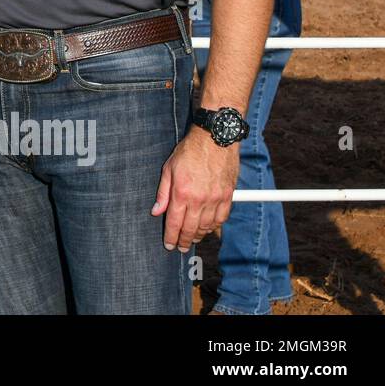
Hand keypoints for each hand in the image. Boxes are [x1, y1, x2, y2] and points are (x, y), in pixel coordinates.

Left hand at [152, 127, 239, 251]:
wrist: (215, 139)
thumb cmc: (190, 151)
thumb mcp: (168, 169)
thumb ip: (163, 193)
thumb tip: (156, 211)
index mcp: (182, 193)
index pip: (174, 223)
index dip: (171, 237)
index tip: (169, 245)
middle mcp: (199, 199)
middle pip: (190, 229)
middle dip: (184, 241)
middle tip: (180, 246)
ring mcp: (215, 199)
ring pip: (207, 226)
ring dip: (198, 235)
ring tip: (192, 238)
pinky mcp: (228, 196)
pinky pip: (222, 218)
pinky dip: (215, 227)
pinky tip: (208, 229)